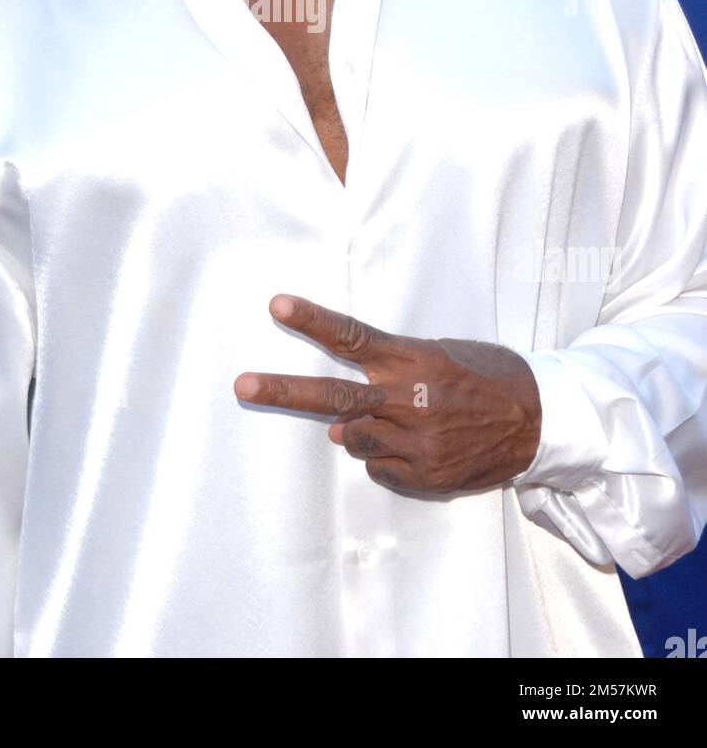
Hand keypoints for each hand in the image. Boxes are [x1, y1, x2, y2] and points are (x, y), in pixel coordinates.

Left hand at [234, 295, 541, 494]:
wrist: (538, 422)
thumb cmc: (485, 377)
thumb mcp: (439, 356)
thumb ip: (386, 379)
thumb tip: (337, 425)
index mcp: (412, 361)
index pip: (352, 337)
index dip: (313, 320)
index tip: (277, 305)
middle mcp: (408, 400)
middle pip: (333, 396)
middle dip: (283, 391)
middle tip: (242, 385)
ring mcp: (415, 441)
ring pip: (352, 440)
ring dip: (358, 433)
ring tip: (397, 422)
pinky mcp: (425, 475)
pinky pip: (380, 469)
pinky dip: (387, 459)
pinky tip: (420, 446)